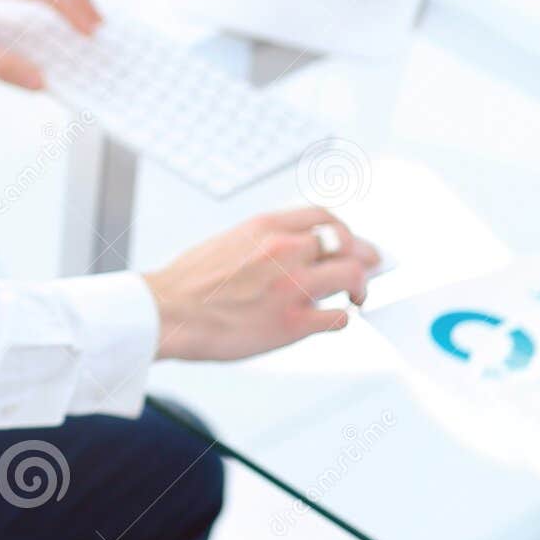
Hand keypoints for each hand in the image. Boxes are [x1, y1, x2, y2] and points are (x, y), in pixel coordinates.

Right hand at [146, 207, 379, 361]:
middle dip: (365, 255)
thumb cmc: (190, 282)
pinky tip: (334, 320)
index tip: (350, 240)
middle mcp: (286, 250)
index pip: (325, 216)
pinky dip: (342, 318)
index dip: (346, 230)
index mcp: (267, 227)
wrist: (169, 311)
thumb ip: (263, 241)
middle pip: (348, 243)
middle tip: (371, 265)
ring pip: (353, 275)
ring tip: (357, 296)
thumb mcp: (229, 240)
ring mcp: (293, 286)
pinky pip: (338, 318)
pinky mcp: (293, 322)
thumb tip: (288, 248)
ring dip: (361, 287)